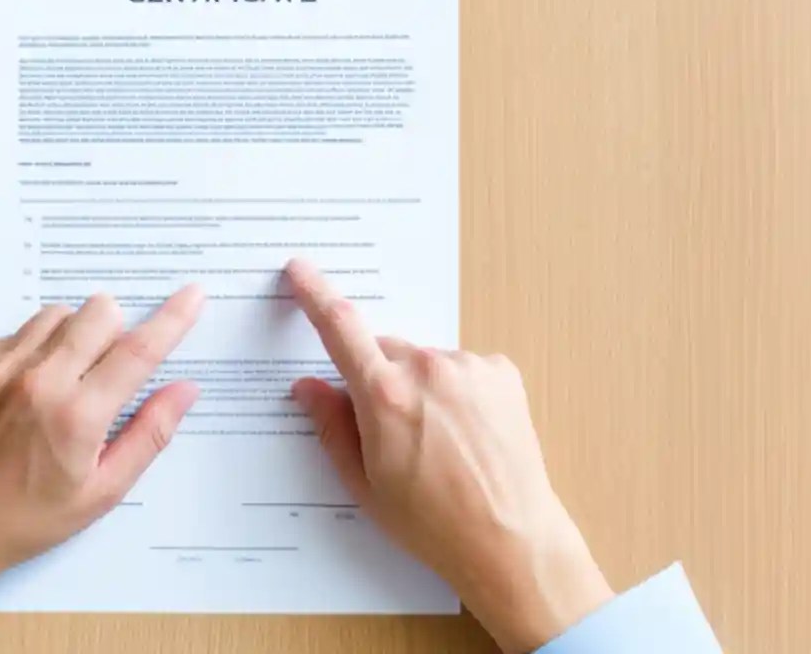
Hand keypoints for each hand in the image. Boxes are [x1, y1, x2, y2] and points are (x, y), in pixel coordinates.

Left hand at [0, 286, 204, 627]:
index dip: (173, 318)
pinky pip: (18, 331)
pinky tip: (29, 389)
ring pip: (58, 314)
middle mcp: (37, 381)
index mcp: (77, 417)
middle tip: (111, 368)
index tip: (194, 295)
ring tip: (67, 381)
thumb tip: (185, 390)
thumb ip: (149, 435)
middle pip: (100, 312)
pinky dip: (35, 348)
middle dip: (118, 328)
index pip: (139, 350)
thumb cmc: (25, 519)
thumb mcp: (101, 492)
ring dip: (75, 335)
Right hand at [284, 259, 612, 652]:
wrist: (510, 540)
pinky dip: (457, 391)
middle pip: (384, 351)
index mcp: (383, 395)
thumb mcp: (363, 483)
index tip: (300, 270)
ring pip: (424, 361)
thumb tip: (308, 387)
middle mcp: (425, 369)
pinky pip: (462, 368)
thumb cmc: (432, 522)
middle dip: (378, 378)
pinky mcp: (501, 372)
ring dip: (421, 386)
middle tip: (391, 432)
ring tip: (439, 443)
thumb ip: (331, 426)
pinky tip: (466, 433)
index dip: (314, 294)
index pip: (339, 328)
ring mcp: (468, 367)